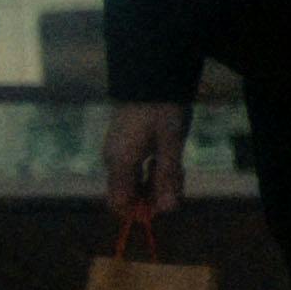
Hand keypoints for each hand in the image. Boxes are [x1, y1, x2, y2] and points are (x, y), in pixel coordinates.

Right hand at [100, 103, 186, 226]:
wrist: (150, 79)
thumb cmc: (161, 110)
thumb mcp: (171, 143)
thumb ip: (168, 176)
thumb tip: (167, 209)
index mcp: (120, 162)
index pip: (119, 203)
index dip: (141, 210)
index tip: (165, 202)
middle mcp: (113, 161)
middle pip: (129, 195)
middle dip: (155, 194)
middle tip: (176, 174)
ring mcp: (117, 154)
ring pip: (135, 182)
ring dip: (157, 181)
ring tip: (174, 162)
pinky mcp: (124, 147)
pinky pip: (136, 169)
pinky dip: (154, 170)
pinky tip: (166, 157)